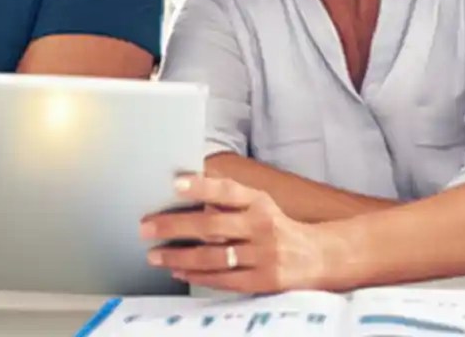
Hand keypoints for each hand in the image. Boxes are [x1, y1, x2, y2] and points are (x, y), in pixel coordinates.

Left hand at [140, 176, 340, 293]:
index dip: (201, 186)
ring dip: (179, 255)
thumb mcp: (259, 204)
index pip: (227, 191)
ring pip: (213, 256)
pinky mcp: (263, 280)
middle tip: (147, 227)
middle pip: (212, 225)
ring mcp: (263, 255)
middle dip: (175, 226)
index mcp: (259, 202)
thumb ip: (228, 199)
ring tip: (154, 254)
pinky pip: (224, 279)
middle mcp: (261, 226)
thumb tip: (186, 190)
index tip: (175, 184)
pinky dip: (197, 275)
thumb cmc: (277, 226)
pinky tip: (178, 270)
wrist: (317, 256)